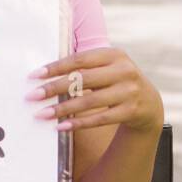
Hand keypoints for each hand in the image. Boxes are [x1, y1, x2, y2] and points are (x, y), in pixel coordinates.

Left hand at [25, 47, 162, 132]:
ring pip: (89, 101)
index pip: (80, 59)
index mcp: (115, 55)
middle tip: (32, 96)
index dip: (56, 67)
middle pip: (82, 79)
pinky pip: (99, 119)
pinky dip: (78, 123)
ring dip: (62, 109)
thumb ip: (84, 68)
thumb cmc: (116, 82)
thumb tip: (45, 75)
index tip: (34, 75)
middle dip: (54, 88)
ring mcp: (129, 92)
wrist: (150, 103)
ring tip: (42, 114)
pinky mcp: (131, 111)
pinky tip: (60, 126)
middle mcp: (124, 71)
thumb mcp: (107, 68)